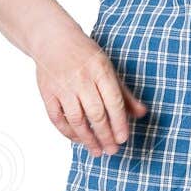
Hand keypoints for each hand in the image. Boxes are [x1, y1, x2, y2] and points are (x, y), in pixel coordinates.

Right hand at [36, 34, 146, 156]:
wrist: (52, 39)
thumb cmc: (85, 56)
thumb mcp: (107, 68)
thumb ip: (124, 93)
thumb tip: (142, 113)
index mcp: (100, 70)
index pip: (114, 102)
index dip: (119, 123)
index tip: (123, 139)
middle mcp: (81, 79)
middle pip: (96, 114)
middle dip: (105, 135)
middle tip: (112, 151)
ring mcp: (62, 86)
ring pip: (76, 119)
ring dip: (87, 139)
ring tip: (97, 152)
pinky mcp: (47, 93)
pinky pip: (57, 118)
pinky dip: (68, 132)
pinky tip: (78, 140)